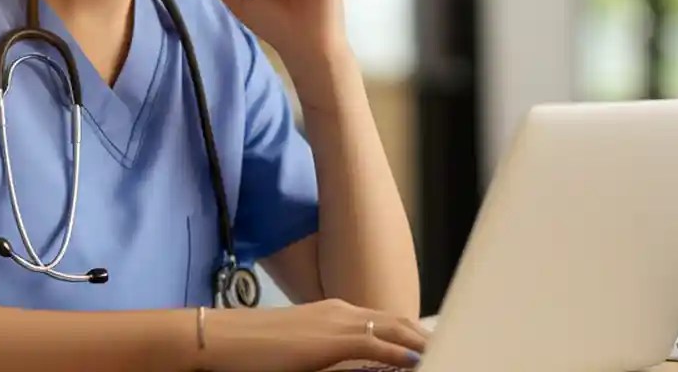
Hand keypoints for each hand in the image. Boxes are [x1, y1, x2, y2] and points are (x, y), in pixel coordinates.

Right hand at [194, 299, 427, 371]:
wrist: (223, 338)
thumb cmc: (255, 348)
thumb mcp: (301, 349)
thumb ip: (331, 354)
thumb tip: (354, 366)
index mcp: (336, 312)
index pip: (385, 320)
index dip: (411, 331)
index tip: (432, 343)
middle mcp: (341, 311)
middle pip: (396, 321)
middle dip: (424, 335)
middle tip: (454, 346)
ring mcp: (336, 322)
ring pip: (392, 329)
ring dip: (420, 342)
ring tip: (447, 352)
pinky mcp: (330, 339)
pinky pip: (374, 345)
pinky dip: (399, 352)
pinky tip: (417, 362)